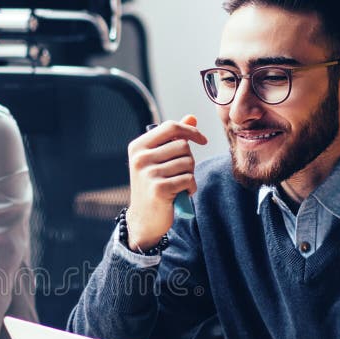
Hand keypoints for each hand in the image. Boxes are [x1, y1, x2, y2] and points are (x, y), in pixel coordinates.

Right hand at [126, 116, 206, 250]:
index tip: (202, 140)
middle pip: (182, 145)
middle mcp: (140, 158)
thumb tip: (192, 117)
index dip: (190, 130)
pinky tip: (181, 194)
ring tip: (179, 184)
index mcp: (138, 147)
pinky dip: (190, 187)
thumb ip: (173, 138)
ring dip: (190, 174)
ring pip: (187, 162)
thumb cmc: (153, 186)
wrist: (144, 219)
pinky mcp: (159, 189)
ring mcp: (148, 174)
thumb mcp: (159, 160)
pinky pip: (188, 179)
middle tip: (180, 173)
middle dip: (189, 159)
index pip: (170, 127)